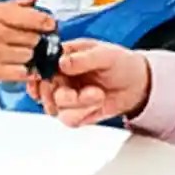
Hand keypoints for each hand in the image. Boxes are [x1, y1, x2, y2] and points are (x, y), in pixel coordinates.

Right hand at [0, 0, 55, 93]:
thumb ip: (8, 7)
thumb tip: (31, 0)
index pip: (32, 15)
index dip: (45, 22)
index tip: (50, 25)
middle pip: (34, 36)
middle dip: (35, 40)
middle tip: (29, 42)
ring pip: (30, 55)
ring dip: (28, 57)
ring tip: (16, 55)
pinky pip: (23, 72)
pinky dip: (24, 72)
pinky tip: (16, 68)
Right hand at [27, 38, 150, 126]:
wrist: (137, 84)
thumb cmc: (121, 63)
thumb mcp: (105, 55)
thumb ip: (83, 59)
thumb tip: (62, 62)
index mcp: (63, 57)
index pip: (40, 66)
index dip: (37, 76)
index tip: (44, 81)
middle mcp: (60, 77)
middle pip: (44, 91)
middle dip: (63, 95)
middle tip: (77, 93)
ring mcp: (66, 96)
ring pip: (56, 108)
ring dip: (79, 104)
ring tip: (97, 94)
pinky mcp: (74, 112)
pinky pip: (69, 119)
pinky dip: (84, 113)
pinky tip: (97, 102)